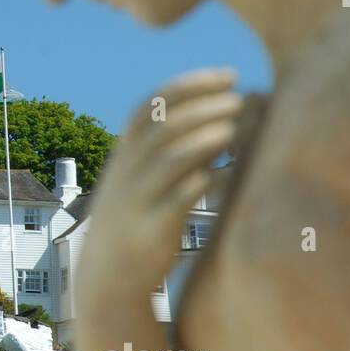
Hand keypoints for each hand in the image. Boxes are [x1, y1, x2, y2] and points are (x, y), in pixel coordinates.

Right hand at [77, 68, 241, 304]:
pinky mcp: (151, 229)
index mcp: (125, 153)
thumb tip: (226, 113)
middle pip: (165, 126)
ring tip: (238, 128)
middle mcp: (127, 171)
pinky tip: (226, 175)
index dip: (190, 85)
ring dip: (205, 138)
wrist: (109, 275)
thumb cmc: (140, 218)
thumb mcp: (145, 178)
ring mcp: (137, 199)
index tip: (229, 75)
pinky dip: (201, 183)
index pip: (153, 104)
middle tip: (241, 99)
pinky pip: (177, 200)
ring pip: (170, 159)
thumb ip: (176, 148)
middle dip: (204, 107)